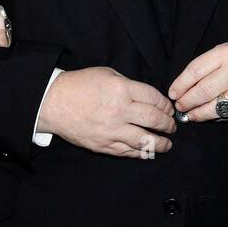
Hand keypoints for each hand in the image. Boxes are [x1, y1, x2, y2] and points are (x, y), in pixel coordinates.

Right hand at [36, 66, 175, 157]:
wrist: (54, 103)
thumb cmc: (80, 85)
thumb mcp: (107, 74)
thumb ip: (129, 85)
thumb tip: (149, 98)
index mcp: (122, 90)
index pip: (155, 99)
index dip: (166, 105)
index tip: (169, 109)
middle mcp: (120, 111)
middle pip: (155, 120)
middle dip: (168, 125)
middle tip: (172, 126)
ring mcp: (112, 130)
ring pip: (146, 141)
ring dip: (161, 143)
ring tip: (167, 143)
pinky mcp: (104, 145)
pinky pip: (129, 152)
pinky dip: (142, 152)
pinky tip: (149, 151)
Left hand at [168, 40, 227, 121]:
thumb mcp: (225, 51)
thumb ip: (206, 67)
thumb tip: (182, 88)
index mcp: (226, 54)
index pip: (196, 71)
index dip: (181, 84)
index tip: (172, 93)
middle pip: (204, 91)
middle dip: (187, 101)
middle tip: (179, 106)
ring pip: (215, 107)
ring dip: (198, 113)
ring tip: (190, 115)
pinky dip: (215, 117)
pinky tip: (208, 115)